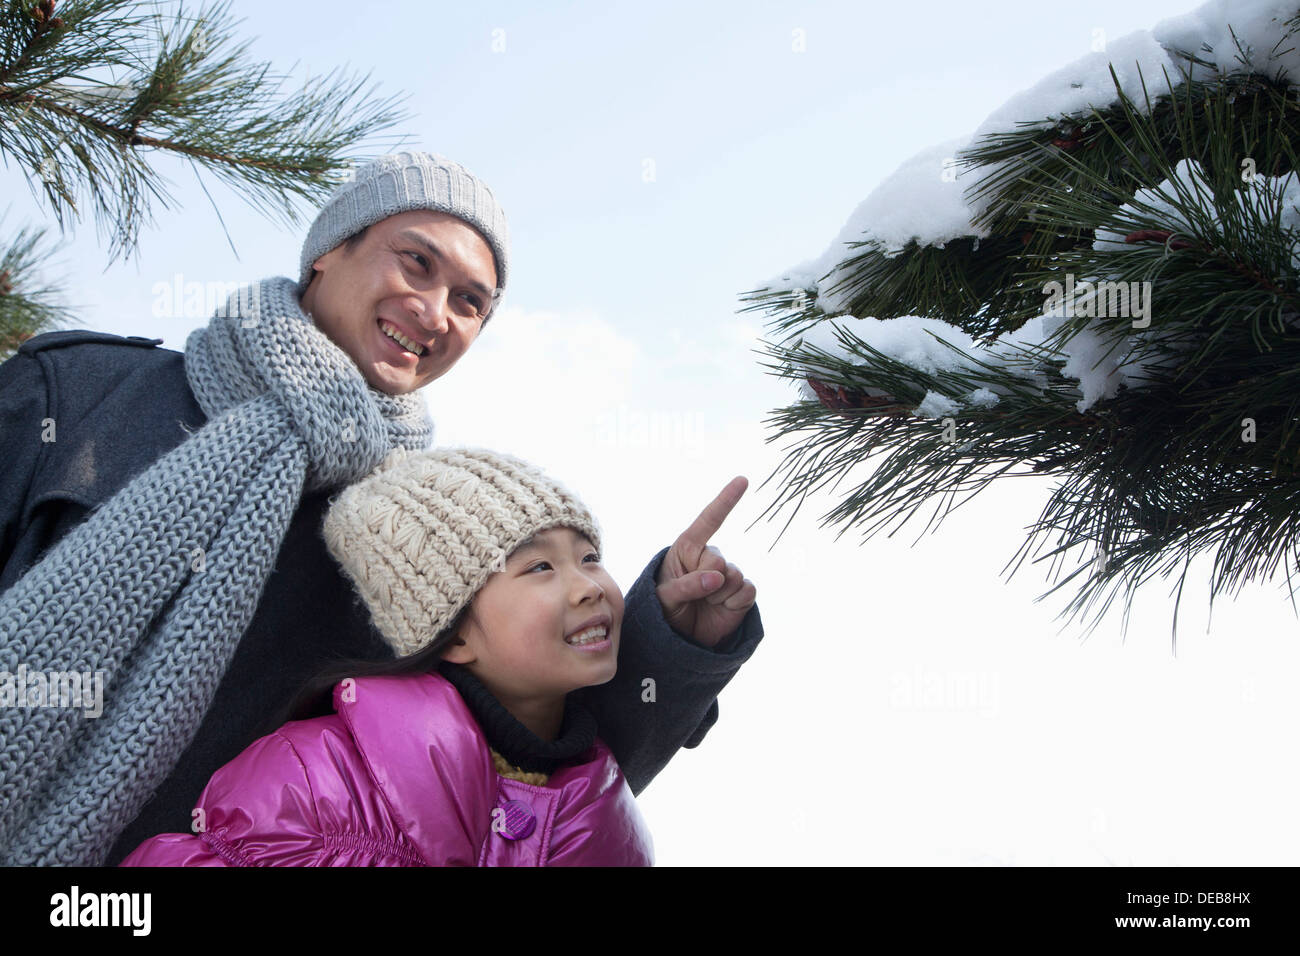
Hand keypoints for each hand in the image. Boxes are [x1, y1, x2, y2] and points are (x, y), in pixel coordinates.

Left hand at [655, 476, 756, 647]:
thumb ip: (686, 585)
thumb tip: (717, 576)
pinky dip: (733, 604)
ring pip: (734, 576)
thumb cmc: (665, 608)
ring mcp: (729, 574)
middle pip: (719, 559)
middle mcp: (711, 556)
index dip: (726, 500)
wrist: (680, 637)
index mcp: (689, 548)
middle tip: (694, 596)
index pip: (709, 520)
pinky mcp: (742, 592)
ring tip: (705, 604)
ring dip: (718, 595)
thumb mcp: (665, 597)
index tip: (742, 480)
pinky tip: (721, 609)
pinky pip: (748, 590)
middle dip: (706, 580)